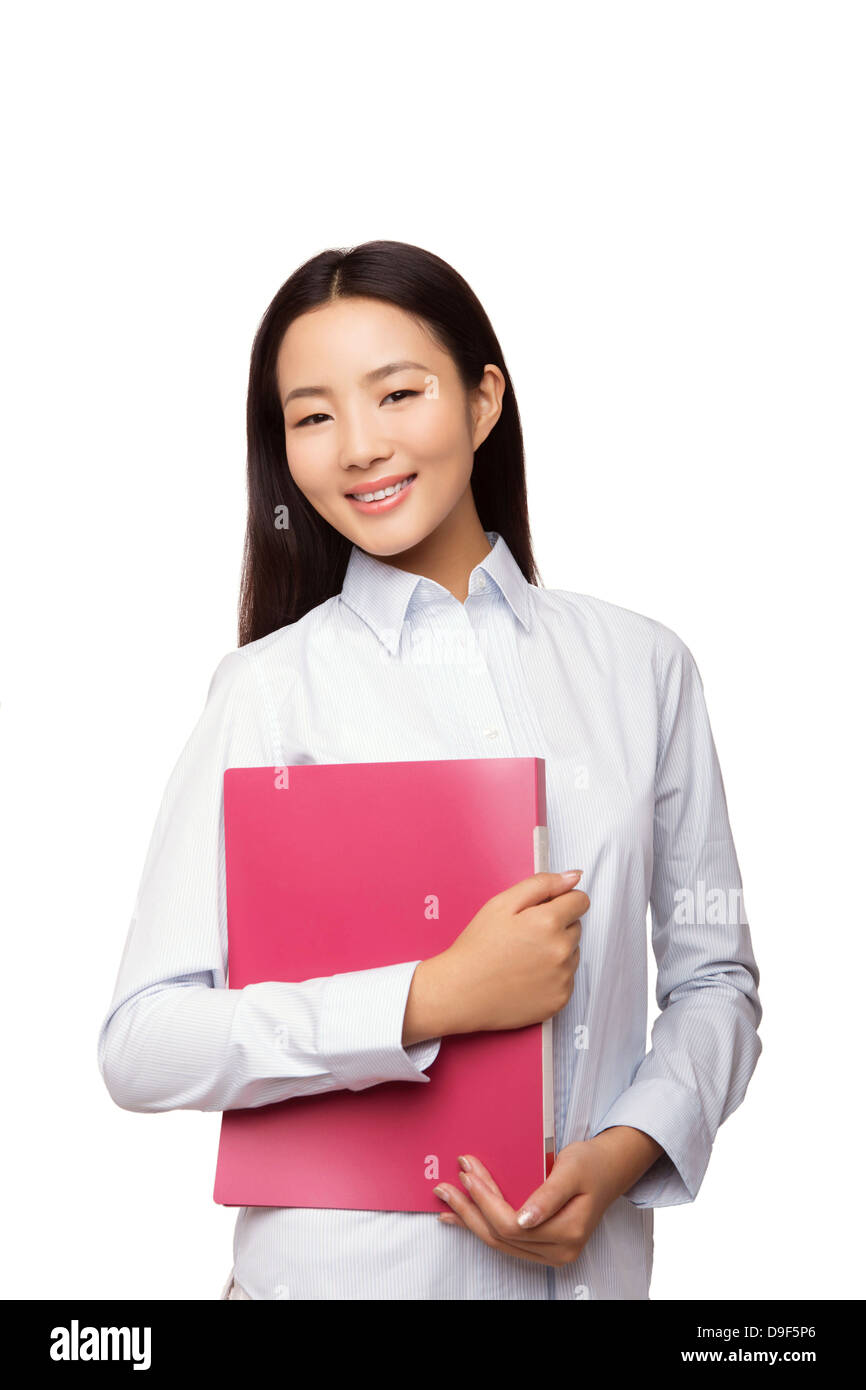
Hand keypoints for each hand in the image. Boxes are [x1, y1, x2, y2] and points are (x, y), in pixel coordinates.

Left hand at [432, 1138, 634, 1266]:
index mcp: (568, 1233)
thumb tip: (524, 1220)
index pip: (512, 1225)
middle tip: (446, 1187)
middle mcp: (559, 1250)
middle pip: (501, 1236)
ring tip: (447, 1200)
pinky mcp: (542, 1246)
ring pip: (499, 1241)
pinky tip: (461, 1217)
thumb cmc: (591, 1164)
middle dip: (469, 1210)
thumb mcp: (572, 1171)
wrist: (609, 1169)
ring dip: (470, 1219)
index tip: (467, 1176)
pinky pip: (505, 1239)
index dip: (486, 1201)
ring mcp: (550, 1252)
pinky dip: (482, 1225)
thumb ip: (548, 1196)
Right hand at [436, 871, 589, 1034]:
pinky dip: (553, 976)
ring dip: (556, 951)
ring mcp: (563, 978)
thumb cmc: (477, 948)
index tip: (544, 909)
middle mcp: (561, 951)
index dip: (561, 900)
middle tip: (525, 936)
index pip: (580, 901)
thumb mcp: (501, 904)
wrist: (461, 993)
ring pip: (573, 953)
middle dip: (557, 926)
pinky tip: (527, 977)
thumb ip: (541, 885)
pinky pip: (567, 979)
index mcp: (549, 922)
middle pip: (576, 927)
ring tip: (524, 958)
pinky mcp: (560, 1000)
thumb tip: (573, 877)